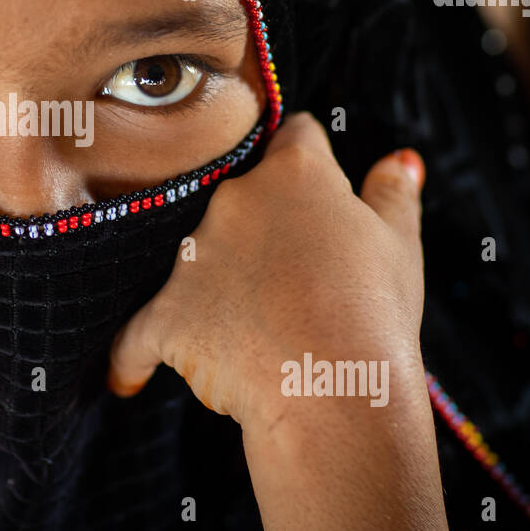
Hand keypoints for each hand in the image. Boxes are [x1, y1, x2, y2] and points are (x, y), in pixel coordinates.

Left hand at [106, 111, 426, 432]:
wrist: (334, 390)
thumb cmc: (376, 314)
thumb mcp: (400, 245)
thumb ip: (393, 195)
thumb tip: (399, 159)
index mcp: (293, 173)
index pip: (295, 140)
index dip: (310, 169)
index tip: (320, 202)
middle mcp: (233, 201)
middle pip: (242, 203)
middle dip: (264, 237)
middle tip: (302, 285)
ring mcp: (192, 257)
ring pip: (200, 263)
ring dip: (220, 290)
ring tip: (262, 340)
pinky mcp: (166, 314)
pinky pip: (138, 335)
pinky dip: (134, 356)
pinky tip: (128, 379)